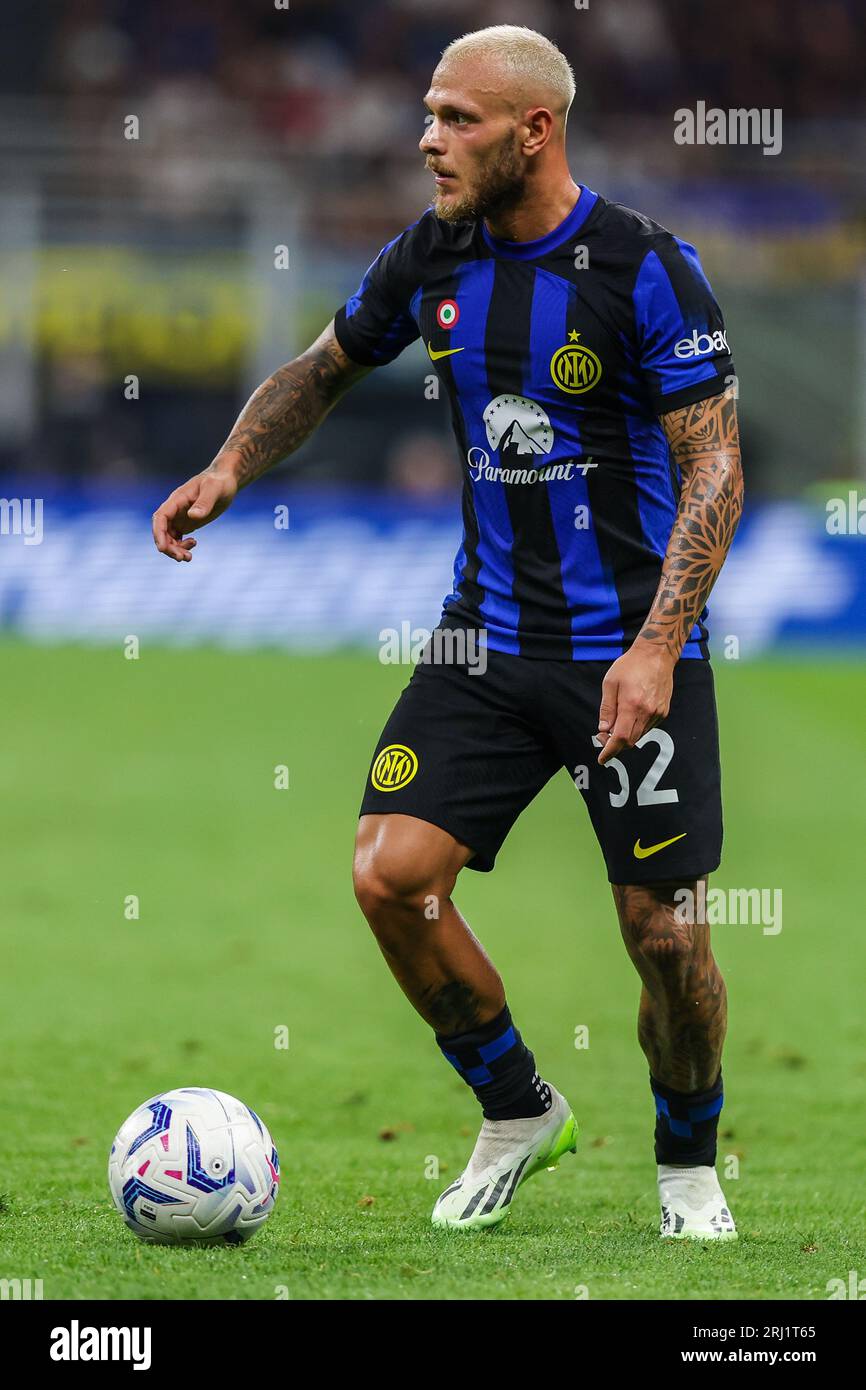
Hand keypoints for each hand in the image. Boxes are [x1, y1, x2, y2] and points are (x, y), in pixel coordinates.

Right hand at [152, 460, 238, 561]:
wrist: (225, 480)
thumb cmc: (220, 481)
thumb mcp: (214, 489)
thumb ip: (204, 502)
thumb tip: (193, 516)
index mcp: (177, 499)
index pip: (160, 517)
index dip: (158, 533)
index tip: (163, 548)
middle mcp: (175, 509)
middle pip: (162, 531)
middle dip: (168, 547)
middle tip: (183, 558)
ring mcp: (180, 516)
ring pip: (169, 537)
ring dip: (175, 549)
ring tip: (189, 557)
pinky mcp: (187, 522)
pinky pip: (177, 537)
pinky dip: (182, 545)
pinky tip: (194, 544)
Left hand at [596, 638, 674, 764]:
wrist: (657, 655)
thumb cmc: (630, 666)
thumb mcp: (610, 683)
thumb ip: (607, 709)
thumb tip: (603, 729)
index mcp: (631, 704)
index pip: (620, 738)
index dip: (610, 751)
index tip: (602, 759)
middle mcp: (647, 712)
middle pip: (630, 740)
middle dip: (615, 744)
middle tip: (603, 735)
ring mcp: (657, 713)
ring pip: (639, 735)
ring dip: (626, 736)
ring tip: (616, 723)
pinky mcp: (663, 711)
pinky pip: (648, 727)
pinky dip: (636, 728)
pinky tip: (630, 716)